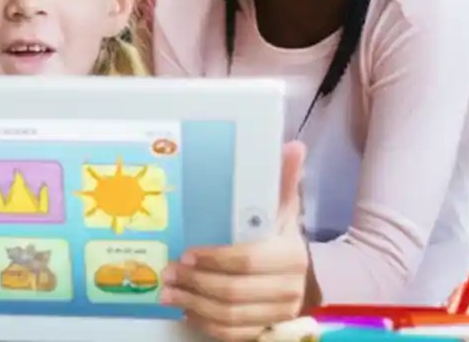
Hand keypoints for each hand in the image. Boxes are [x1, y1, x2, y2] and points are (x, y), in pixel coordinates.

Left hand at [161, 141, 309, 341]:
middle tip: (166, 272)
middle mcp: (289, 289)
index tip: (186, 254)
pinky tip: (186, 309)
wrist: (302, 275)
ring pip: (230, 316)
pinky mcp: (266, 331)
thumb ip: (284, 180)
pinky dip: (206, 324)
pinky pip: (233, 334)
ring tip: (167, 291)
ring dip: (193, 303)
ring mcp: (278, 314)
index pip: (247, 261)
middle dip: (195, 283)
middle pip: (234, 292)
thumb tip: (294, 145)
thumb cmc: (280, 237)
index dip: (214, 259)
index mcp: (289, 255)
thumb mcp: (282, 209)